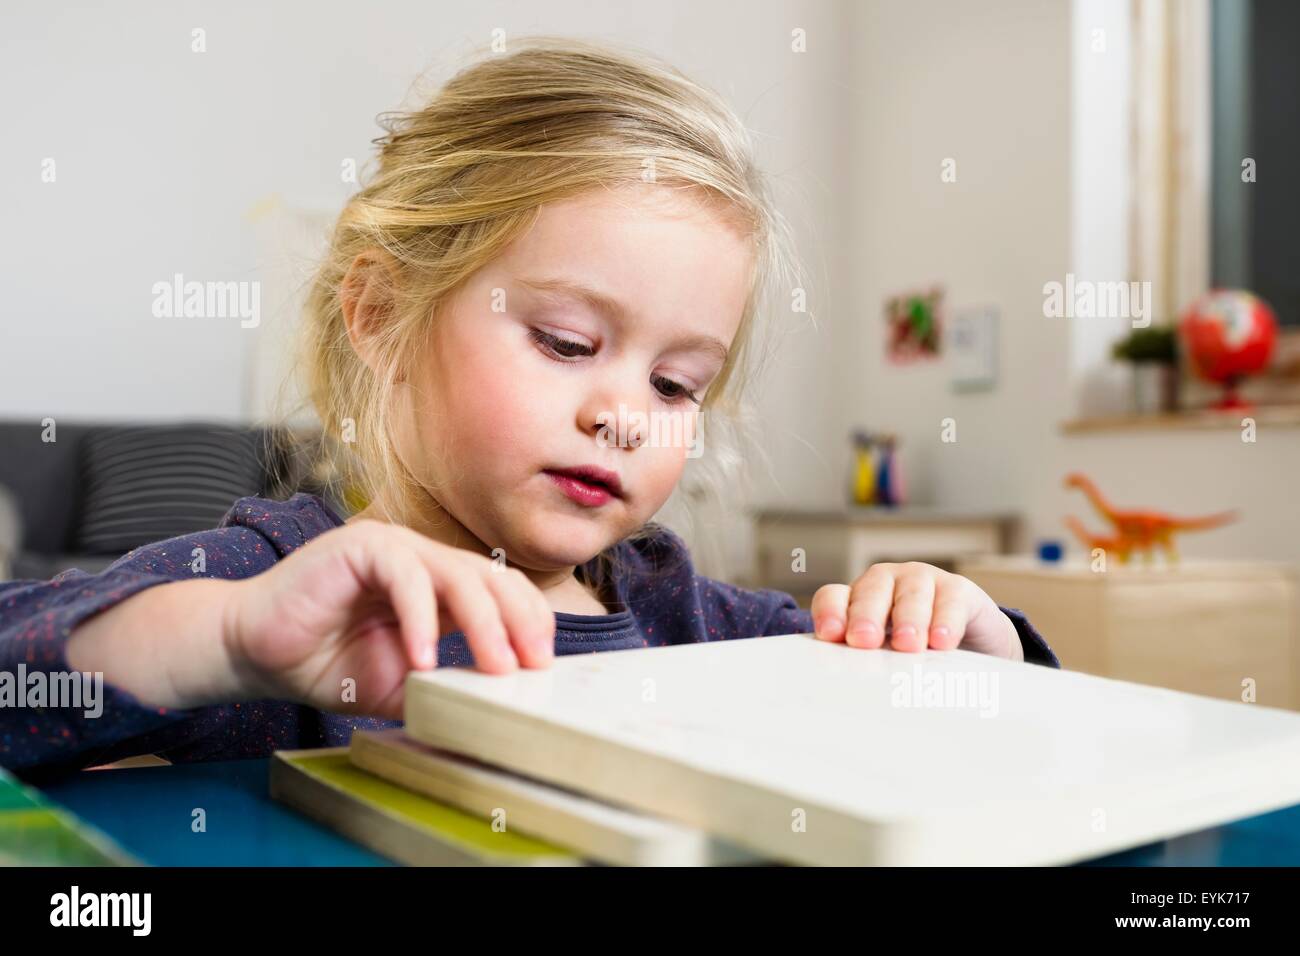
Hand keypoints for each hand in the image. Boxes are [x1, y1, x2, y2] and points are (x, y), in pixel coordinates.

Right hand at [226, 520, 555, 718]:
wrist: (256, 655)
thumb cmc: (329, 666)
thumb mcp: (404, 683)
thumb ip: (448, 681)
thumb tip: (503, 699)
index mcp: (441, 585)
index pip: (502, 591)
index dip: (529, 621)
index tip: (544, 663)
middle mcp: (423, 559)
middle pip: (491, 578)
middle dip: (520, 622)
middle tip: (533, 665)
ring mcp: (394, 548)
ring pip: (457, 573)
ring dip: (482, 623)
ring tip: (495, 667)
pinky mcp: (359, 547)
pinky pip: (405, 574)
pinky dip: (421, 616)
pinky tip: (424, 657)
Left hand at [809, 562, 1022, 660]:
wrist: (974, 648)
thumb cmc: (916, 656)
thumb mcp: (886, 661)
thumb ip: (866, 665)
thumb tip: (849, 689)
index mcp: (857, 600)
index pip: (833, 597)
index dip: (830, 612)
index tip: (830, 635)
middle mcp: (885, 584)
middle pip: (870, 591)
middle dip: (865, 615)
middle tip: (863, 640)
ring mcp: (921, 581)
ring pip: (911, 593)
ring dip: (907, 618)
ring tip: (907, 645)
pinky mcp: (958, 589)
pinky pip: (950, 600)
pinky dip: (946, 620)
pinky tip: (942, 642)